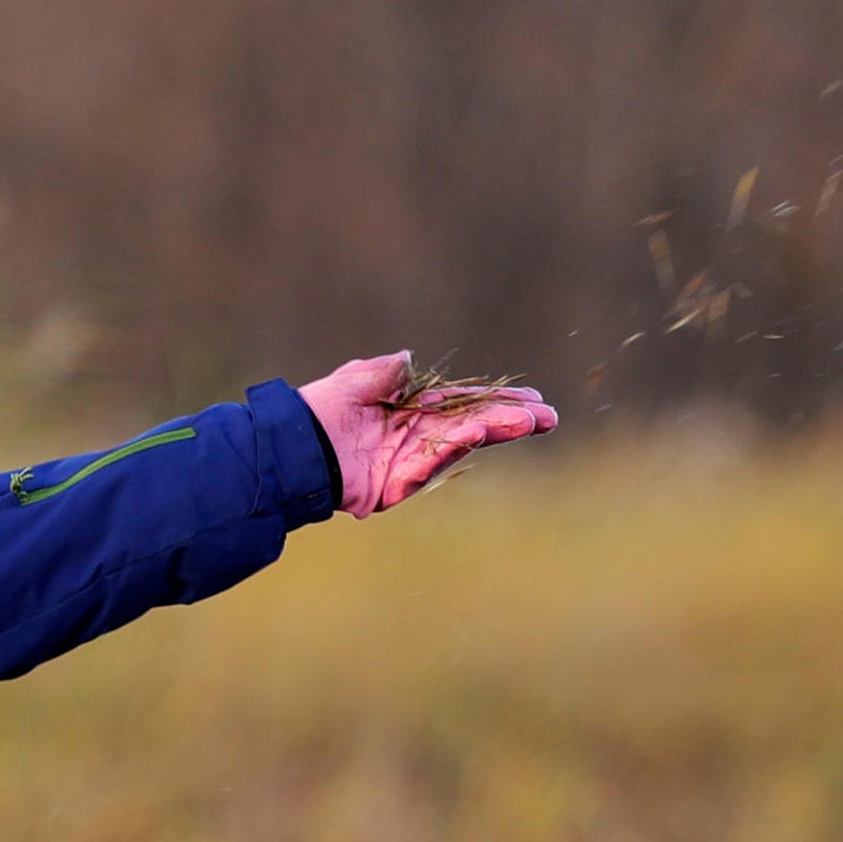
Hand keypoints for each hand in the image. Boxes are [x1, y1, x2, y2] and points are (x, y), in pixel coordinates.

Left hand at [297, 352, 559, 516]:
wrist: (294, 446)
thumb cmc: (323, 409)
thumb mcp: (359, 377)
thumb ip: (389, 370)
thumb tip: (411, 358)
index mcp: (414, 410)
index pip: (467, 405)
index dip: (499, 402)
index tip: (535, 400)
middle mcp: (418, 435)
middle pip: (474, 425)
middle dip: (510, 420)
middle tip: (548, 417)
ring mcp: (411, 461)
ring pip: (461, 443)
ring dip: (494, 430)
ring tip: (528, 422)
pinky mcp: (397, 484)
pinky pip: (431, 462)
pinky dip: (455, 446)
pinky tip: (480, 431)